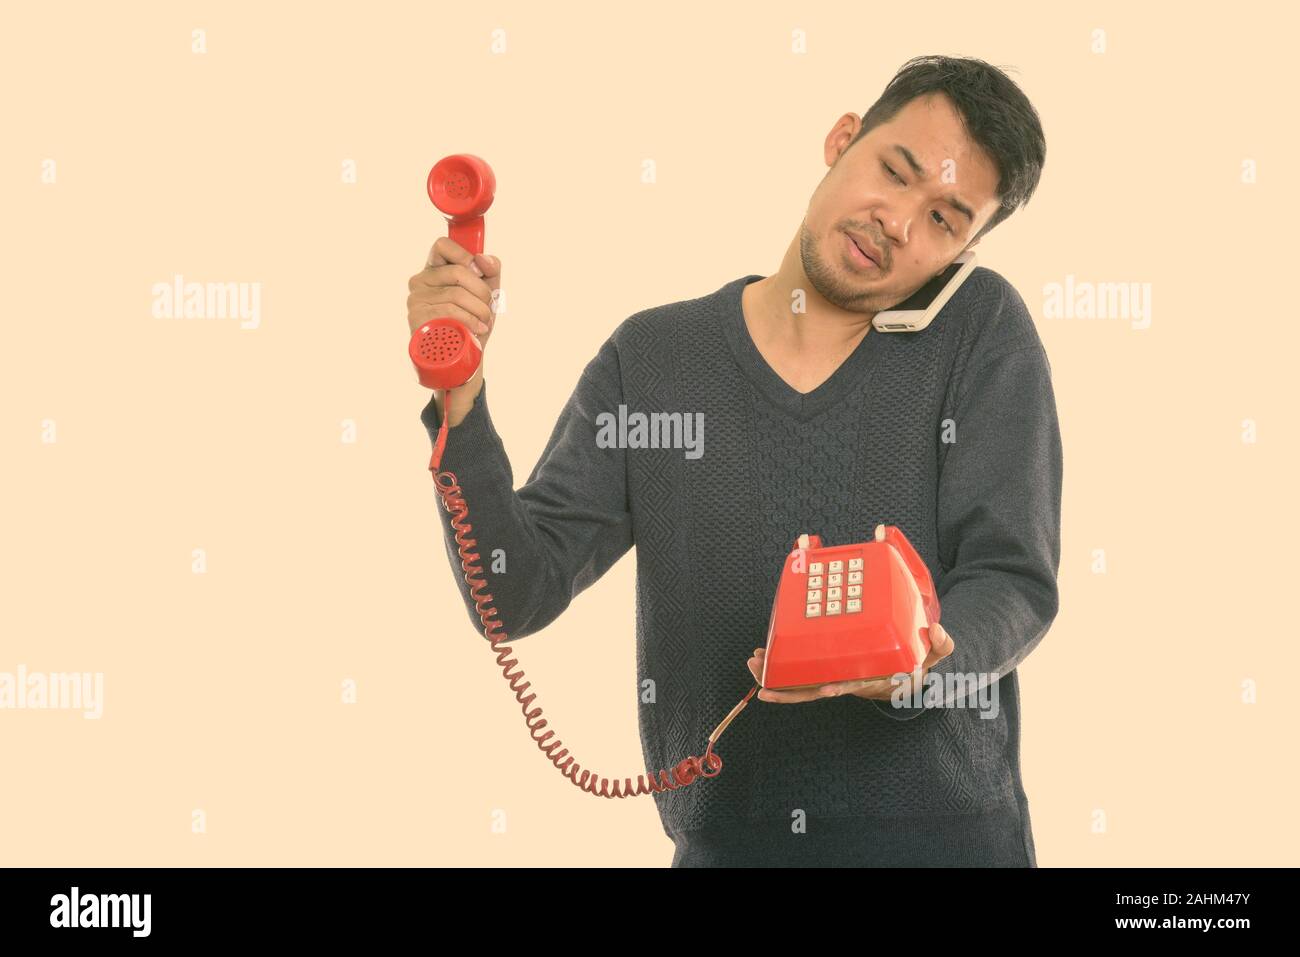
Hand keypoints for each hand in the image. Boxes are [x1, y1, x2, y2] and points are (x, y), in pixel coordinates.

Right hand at [406, 237, 502, 425]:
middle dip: (483, 292)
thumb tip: (484, 258)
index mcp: (435, 271)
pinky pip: (448, 311)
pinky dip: (469, 320)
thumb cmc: (472, 325)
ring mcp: (415, 300)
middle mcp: (419, 282)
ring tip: (485, 323)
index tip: (479, 272)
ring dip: (480, 310)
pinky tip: (477, 330)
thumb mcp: (486, 295)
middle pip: (458, 272)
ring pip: (456, 293)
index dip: (465, 254)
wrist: (462, 362)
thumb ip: (490, 272)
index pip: (442, 245)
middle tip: (490, 308)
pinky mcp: (416, 319)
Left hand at [746, 622, 954, 702]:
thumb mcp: (933, 654)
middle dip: (786, 690)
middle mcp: (848, 682)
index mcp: (872, 679)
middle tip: (760, 678)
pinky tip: (762, 658)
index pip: (852, 686)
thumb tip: (937, 631)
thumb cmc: (915, 663)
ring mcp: (834, 678)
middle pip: (814, 691)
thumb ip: (939, 644)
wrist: (905, 672)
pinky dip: (780, 669)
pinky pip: (799, 674)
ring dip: (775, 678)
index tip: (825, 688)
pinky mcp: (826, 670)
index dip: (837, 688)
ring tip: (752, 663)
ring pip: (800, 685)